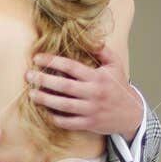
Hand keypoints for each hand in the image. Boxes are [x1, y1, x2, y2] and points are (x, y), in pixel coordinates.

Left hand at [28, 49, 143, 138]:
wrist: (131, 113)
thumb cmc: (119, 86)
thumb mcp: (115, 65)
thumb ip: (102, 51)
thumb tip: (88, 37)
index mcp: (98, 77)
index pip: (71, 67)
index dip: (53, 61)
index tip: (38, 58)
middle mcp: (93, 93)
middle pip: (63, 86)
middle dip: (43, 79)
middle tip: (28, 75)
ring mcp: (90, 110)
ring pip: (63, 105)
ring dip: (45, 99)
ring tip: (31, 93)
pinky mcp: (89, 124)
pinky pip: (68, 122)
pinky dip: (55, 117)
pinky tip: (45, 111)